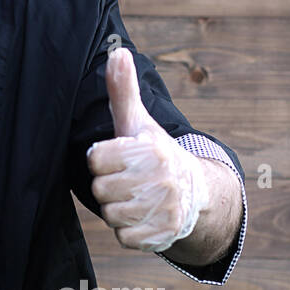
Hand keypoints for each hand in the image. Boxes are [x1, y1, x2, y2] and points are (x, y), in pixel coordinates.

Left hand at [86, 47, 210, 252]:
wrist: (194, 193)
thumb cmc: (154, 154)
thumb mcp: (138, 122)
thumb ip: (123, 91)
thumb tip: (116, 52)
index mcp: (150, 149)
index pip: (95, 159)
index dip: (102, 159)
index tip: (119, 158)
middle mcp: (160, 179)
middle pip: (100, 188)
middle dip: (109, 185)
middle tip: (128, 180)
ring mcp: (164, 208)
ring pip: (110, 214)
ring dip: (117, 208)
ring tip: (135, 197)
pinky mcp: (163, 234)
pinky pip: (123, 237)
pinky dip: (128, 231)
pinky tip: (142, 216)